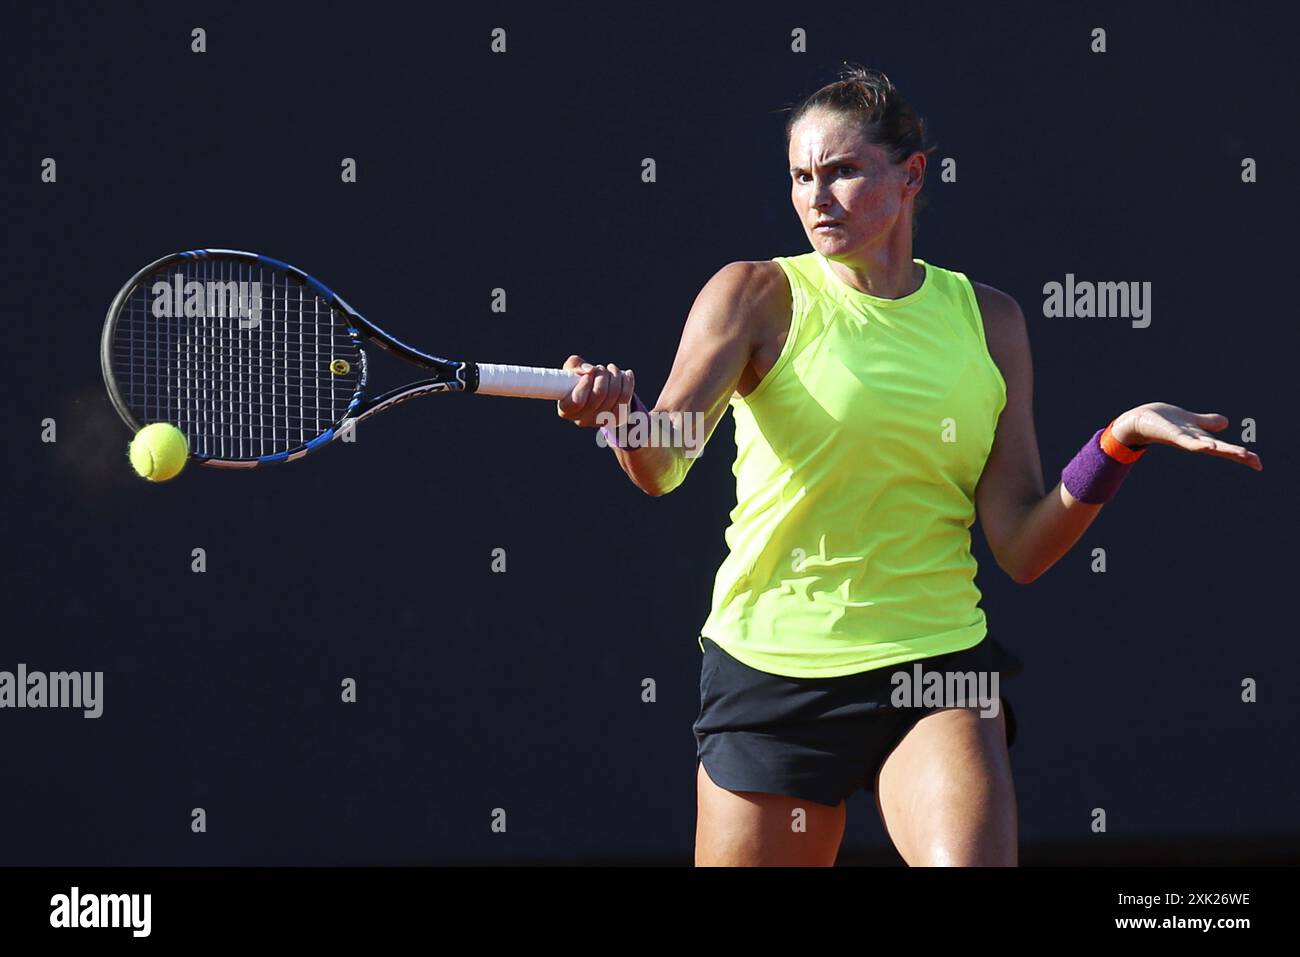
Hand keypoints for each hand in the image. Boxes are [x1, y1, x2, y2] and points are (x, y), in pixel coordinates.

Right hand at [556, 354, 635, 428]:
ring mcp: (599, 422)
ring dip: (615, 377)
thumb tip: (589, 370)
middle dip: (602, 375)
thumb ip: (574, 366)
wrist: (594, 392)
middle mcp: (582, 420)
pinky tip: (627, 374)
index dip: (585, 386)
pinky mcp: (615, 420)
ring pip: (614, 395)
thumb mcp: (571, 371)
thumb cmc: (577, 380)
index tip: (589, 374)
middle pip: (599, 395)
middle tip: (601, 368)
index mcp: (567, 409)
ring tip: (611, 368)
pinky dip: (628, 384)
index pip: (577, 402)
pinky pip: (625, 400)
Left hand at [1112, 403, 1261, 470]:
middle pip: (1220, 449)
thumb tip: (1226, 423)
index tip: (1259, 463)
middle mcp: (1194, 442)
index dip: (1241, 455)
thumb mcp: (1192, 421)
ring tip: (1241, 453)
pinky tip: (1209, 445)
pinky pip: (1186, 440)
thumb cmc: (1165, 422)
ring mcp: (1183, 439)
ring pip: (1206, 446)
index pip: (1225, 448)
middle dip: (1238, 454)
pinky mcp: (1171, 434)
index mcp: (1202, 439)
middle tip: (1256, 462)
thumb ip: (1208, 423)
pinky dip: (1198, 443)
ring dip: (1223, 450)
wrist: (1140, 420)